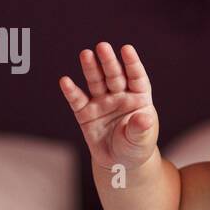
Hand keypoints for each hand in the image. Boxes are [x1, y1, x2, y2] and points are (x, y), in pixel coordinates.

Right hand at [59, 42, 159, 170]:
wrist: (120, 163)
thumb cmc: (136, 147)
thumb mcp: (142, 140)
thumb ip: (141, 129)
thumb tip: (144, 118)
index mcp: (139, 98)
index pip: (136, 77)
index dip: (132, 63)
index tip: (126, 49)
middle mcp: (119, 96)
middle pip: (114, 75)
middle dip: (108, 61)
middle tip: (102, 46)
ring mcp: (102, 103)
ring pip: (96, 82)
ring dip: (91, 68)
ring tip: (86, 54)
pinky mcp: (85, 114)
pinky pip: (78, 101)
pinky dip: (71, 91)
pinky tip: (65, 81)